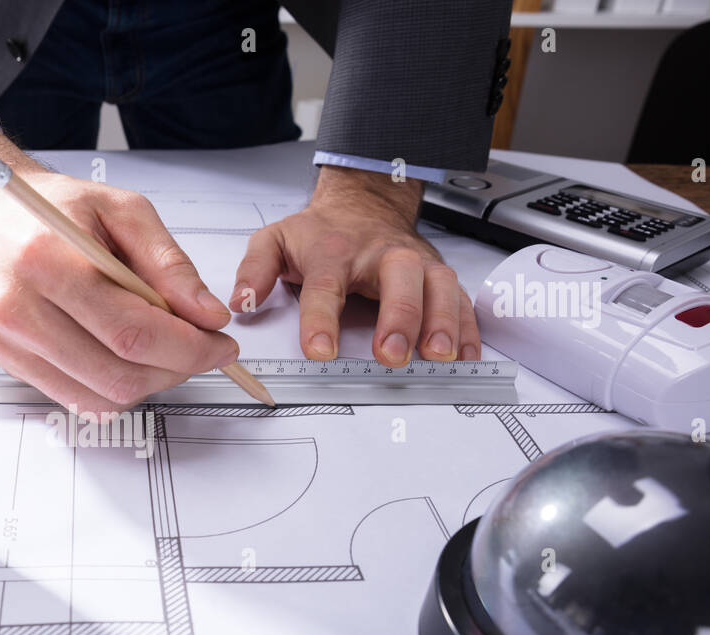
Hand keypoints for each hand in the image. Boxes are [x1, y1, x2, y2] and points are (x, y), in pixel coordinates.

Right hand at [0, 117, 238, 411]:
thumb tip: (206, 314)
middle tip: (201, 349)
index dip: (188, 348)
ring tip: (166, 351)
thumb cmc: (48, 206)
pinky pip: (77, 399)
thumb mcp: (121, 210)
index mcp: (49, 259)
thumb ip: (169, 264)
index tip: (219, 343)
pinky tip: (130, 360)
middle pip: (119, 372)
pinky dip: (116, 389)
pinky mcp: (9, 361)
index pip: (132, 331)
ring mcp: (11, 342)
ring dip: (150, 383)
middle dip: (176, 368)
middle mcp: (21, 307)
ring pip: (101, 396)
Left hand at [229, 165, 480, 366]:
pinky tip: (467, 356)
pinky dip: (468, 328)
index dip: (321, 319)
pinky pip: (460, 299)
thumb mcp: (276, 240)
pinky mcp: (437, 276)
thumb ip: (254, 270)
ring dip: (443, 321)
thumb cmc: (320, 232)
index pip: (327, 284)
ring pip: (438, 286)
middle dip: (399, 317)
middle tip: (392, 354)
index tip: (319, 349)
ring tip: (439, 356)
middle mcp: (381, 254)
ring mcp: (416, 262)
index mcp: (335, 250)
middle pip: (398, 279)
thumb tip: (241, 303)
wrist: (362, 203)